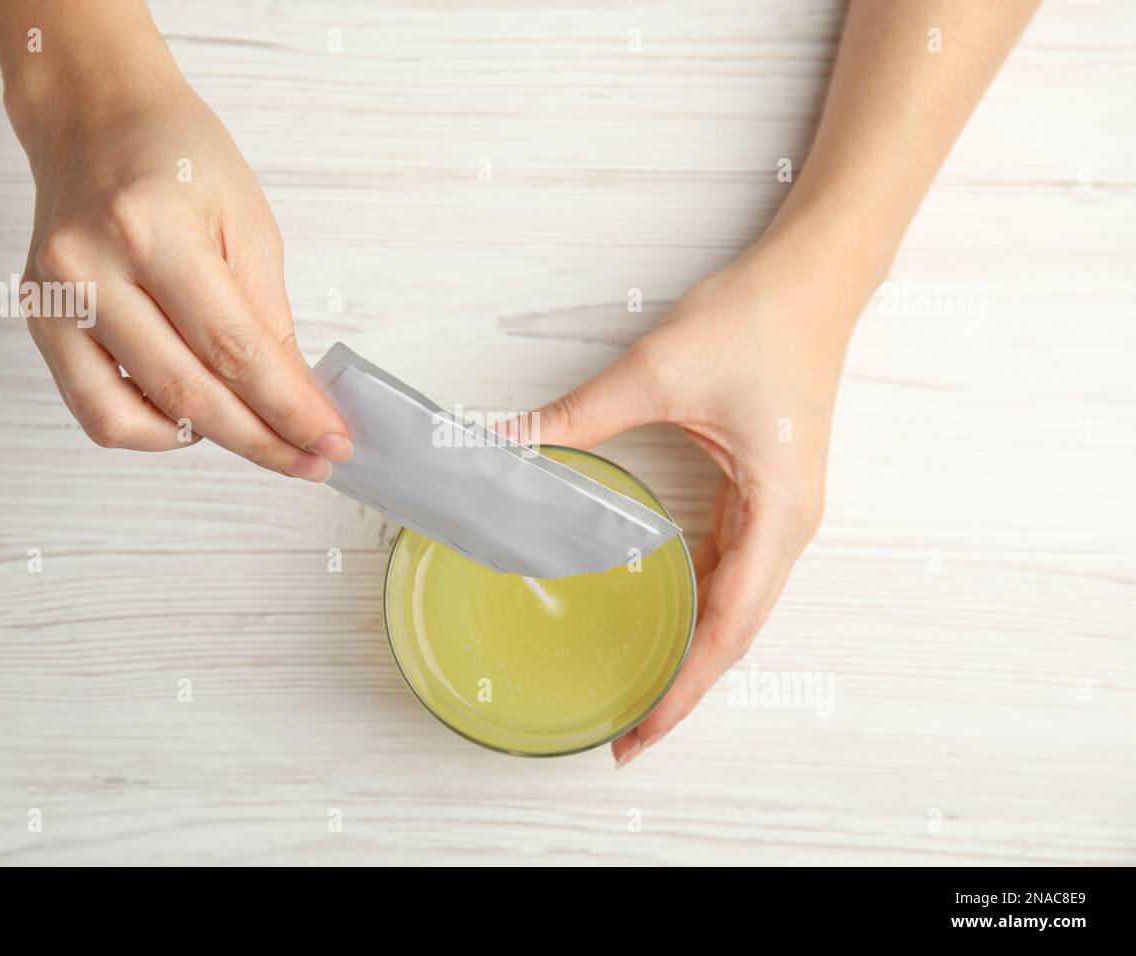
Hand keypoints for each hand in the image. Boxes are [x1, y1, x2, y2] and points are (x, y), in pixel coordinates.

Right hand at [12, 69, 349, 478]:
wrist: (94, 117)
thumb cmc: (177, 156)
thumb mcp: (247, 222)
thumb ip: (268, 317)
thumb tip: (296, 400)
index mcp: (150, 229)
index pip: (234, 349)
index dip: (289, 409)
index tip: (331, 442)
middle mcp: (88, 269)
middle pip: (187, 394)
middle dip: (262, 440)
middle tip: (311, 460)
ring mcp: (54, 301)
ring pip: (133, 419)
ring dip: (208, 440)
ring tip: (253, 427)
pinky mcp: (39, 323)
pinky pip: (95, 411)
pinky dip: (150, 429)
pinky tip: (191, 413)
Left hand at [525, 241, 872, 765]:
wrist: (812, 276)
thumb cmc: (757, 320)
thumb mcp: (658, 374)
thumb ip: (577, 418)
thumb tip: (504, 447)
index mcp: (779, 515)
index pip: (729, 629)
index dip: (683, 689)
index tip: (639, 732)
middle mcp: (788, 527)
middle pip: (736, 633)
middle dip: (683, 687)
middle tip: (626, 731)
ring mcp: (780, 512)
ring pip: (735, 606)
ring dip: (692, 650)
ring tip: (641, 690)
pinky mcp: (764, 494)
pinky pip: (731, 568)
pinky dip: (698, 603)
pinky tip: (661, 617)